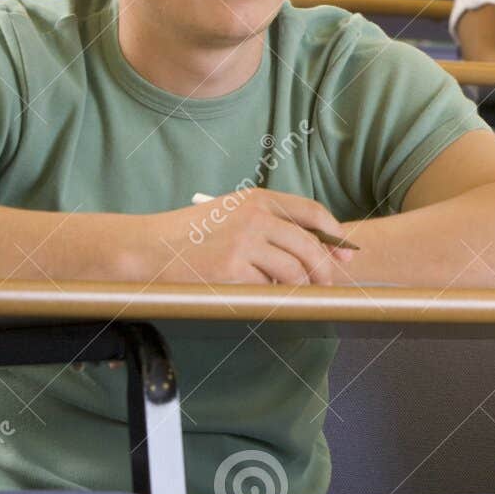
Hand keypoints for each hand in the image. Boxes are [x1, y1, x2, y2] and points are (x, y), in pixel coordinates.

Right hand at [153, 189, 353, 285]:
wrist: (148, 249)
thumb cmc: (190, 234)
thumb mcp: (232, 213)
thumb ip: (269, 223)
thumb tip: (311, 245)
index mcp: (258, 199)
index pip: (312, 212)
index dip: (334, 233)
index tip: (345, 251)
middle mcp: (255, 217)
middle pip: (309, 245)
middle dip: (324, 267)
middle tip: (328, 282)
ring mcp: (244, 243)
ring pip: (292, 270)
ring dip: (299, 285)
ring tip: (296, 292)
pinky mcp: (232, 269)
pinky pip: (267, 287)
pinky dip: (269, 294)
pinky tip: (260, 293)